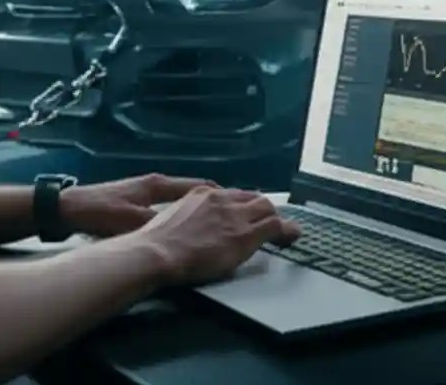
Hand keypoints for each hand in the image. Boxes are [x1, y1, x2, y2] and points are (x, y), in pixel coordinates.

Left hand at [57, 173, 217, 237]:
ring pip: (177, 197)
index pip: (197, 186)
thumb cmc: (100, 212)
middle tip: (229, 208)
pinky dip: (178, 212)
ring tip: (211, 217)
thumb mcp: (133, 220)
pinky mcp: (131, 200)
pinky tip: (179, 224)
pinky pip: (164, 204)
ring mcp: (141, 191)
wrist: (66, 208)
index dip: (218, 194)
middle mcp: (153, 184)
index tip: (237, 200)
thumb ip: (160, 222)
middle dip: (210, 199)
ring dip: (194, 205)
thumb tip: (188, 227)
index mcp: (157, 185)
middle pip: (190, 190)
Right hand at [135, 187, 300, 285]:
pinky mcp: (244, 234)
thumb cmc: (155, 243)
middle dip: (262, 209)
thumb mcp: (169, 219)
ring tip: (283, 231)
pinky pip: (274, 226)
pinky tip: (290, 237)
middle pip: (252, 197)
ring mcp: (234, 215)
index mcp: (201, 194)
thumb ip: (185, 217)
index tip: (245, 214)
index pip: (231, 194)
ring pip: (267, 208)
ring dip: (275, 219)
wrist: (158, 251)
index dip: (243, 205)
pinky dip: (286, 231)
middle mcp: (221, 199)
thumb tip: (188, 228)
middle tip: (268, 221)